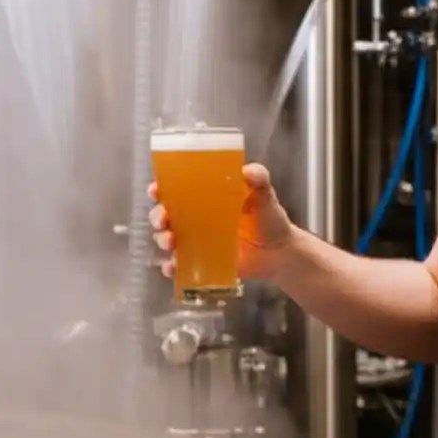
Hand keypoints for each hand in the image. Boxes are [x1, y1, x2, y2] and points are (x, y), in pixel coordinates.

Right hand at [148, 163, 297, 281]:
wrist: (281, 253)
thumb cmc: (270, 220)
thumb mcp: (265, 197)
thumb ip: (259, 181)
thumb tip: (248, 170)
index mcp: (208, 198)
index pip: (178, 189)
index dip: (162, 187)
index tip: (155, 189)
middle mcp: (197, 219)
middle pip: (166, 214)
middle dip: (157, 216)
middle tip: (163, 219)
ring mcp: (198, 242)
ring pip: (168, 239)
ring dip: (162, 239)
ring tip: (170, 241)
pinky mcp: (202, 263)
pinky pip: (180, 265)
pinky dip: (171, 267)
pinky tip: (172, 267)